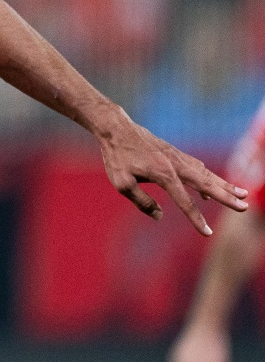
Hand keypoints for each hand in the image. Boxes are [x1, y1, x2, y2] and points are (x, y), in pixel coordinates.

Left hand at [97, 111, 248, 235]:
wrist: (116, 128)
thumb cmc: (116, 157)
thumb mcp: (122, 183)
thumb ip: (142, 201)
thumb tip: (159, 216)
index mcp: (164, 175)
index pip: (185, 202)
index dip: (196, 219)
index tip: (208, 233)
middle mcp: (177, 166)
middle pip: (207, 184)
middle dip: (227, 197)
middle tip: (244, 207)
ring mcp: (179, 158)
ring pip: (207, 174)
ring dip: (225, 185)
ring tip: (243, 194)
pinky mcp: (176, 153)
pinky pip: (198, 167)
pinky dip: (209, 177)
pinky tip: (212, 186)